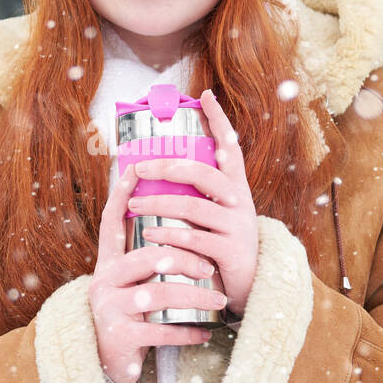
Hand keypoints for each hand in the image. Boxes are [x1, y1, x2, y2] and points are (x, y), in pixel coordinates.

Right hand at [89, 164, 228, 382]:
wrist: (106, 365)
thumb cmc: (129, 318)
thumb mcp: (131, 285)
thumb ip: (147, 261)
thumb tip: (180, 226)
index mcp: (108, 264)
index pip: (111, 222)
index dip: (121, 194)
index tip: (137, 169)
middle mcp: (103, 281)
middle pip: (147, 258)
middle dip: (185, 259)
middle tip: (211, 268)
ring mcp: (109, 309)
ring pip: (157, 294)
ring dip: (194, 297)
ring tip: (220, 302)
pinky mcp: (119, 336)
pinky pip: (160, 330)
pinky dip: (187, 332)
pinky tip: (206, 333)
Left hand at [125, 89, 258, 316]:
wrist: (249, 286)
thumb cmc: (223, 245)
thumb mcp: (216, 216)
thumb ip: (197, 195)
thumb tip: (158, 169)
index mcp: (236, 187)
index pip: (230, 147)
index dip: (219, 121)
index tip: (205, 96)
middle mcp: (240, 202)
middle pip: (202, 173)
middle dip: (167, 166)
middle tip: (139, 165)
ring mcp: (237, 226)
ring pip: (193, 207)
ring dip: (158, 203)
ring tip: (133, 202)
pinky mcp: (231, 252)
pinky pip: (194, 238)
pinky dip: (169, 234)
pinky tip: (149, 232)